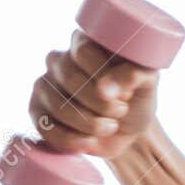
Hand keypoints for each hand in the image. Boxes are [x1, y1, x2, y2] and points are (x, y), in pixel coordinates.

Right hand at [28, 29, 159, 159]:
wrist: (127, 132)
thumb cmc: (137, 98)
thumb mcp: (148, 83)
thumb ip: (135, 75)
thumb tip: (105, 89)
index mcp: (84, 43)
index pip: (83, 51)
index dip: (103, 75)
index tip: (124, 93)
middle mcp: (59, 60)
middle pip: (70, 78)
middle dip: (100, 103)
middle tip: (121, 111)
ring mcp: (44, 86)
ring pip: (57, 105)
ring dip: (89, 123)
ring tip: (110, 126)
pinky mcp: (37, 113)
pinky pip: (45, 128)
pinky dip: (71, 140)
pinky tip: (89, 141)